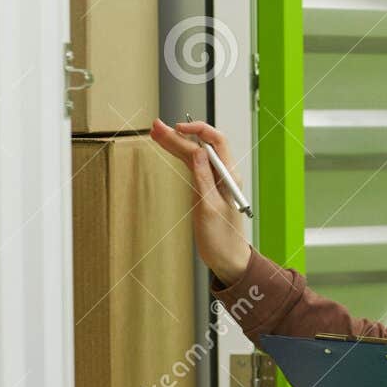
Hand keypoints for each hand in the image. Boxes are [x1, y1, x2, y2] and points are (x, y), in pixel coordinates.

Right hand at [148, 117, 252, 284]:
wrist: (227, 259)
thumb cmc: (222, 239)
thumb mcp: (210, 209)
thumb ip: (204, 179)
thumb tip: (198, 152)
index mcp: (230, 176)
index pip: (216, 142)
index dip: (197, 131)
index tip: (176, 129)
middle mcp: (223, 175)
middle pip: (202, 146)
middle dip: (180, 135)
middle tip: (156, 127)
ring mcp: (214, 181)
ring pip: (195, 155)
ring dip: (176, 143)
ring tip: (156, 132)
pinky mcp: (205, 189)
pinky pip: (192, 166)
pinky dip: (179, 156)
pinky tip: (168, 148)